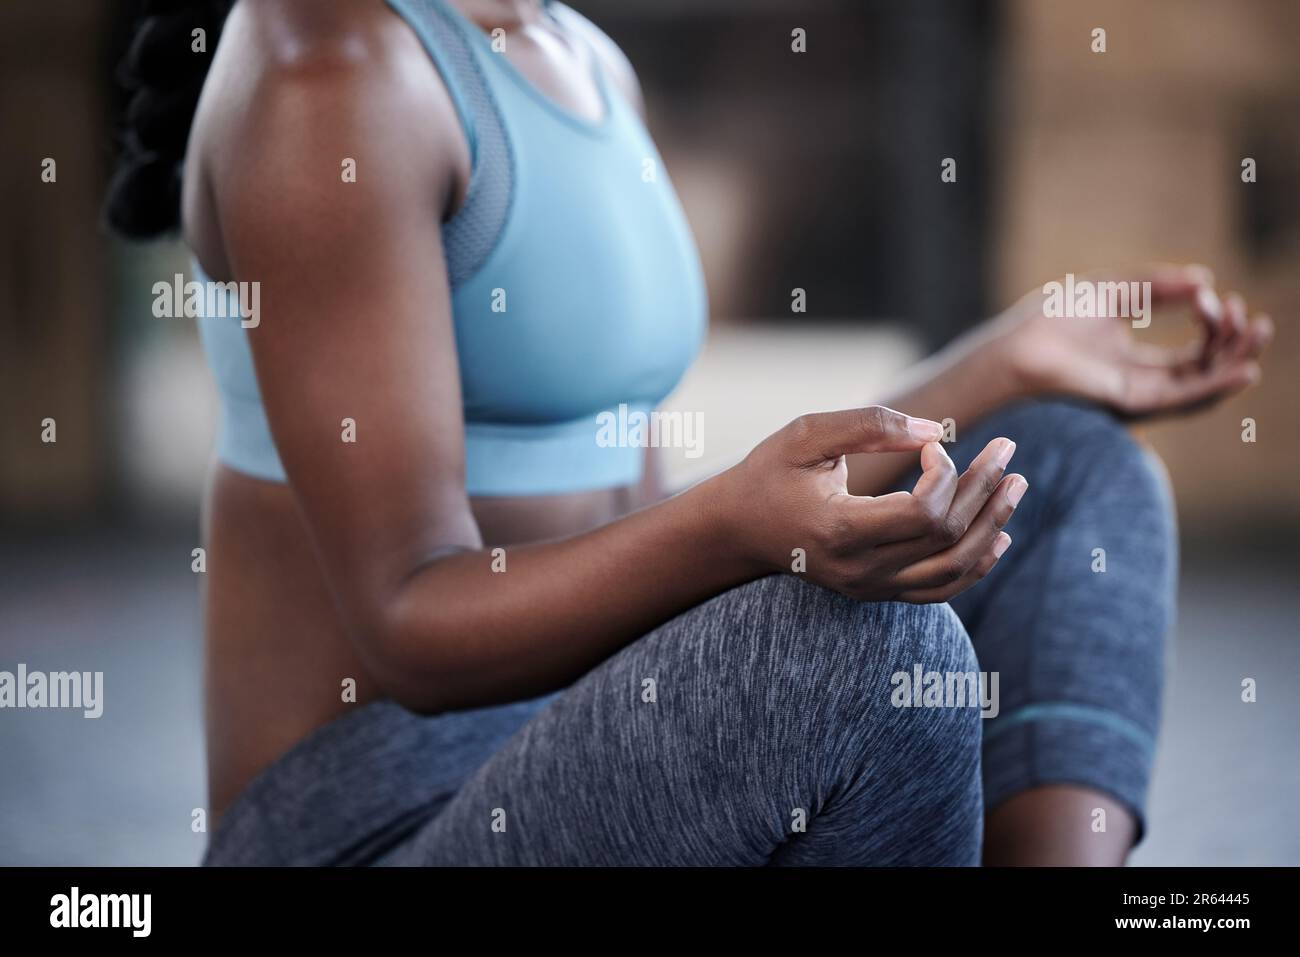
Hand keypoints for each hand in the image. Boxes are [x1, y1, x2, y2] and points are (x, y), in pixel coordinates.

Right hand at [721, 406, 1027, 602]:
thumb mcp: (807, 434)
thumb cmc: (770, 473)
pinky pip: (940, 591)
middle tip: (1007, 447)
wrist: (738, 529)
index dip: (944, 472)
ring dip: (992, 524)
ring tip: (1016, 484)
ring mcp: (869, 588)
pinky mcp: (876, 592)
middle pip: (948, 537)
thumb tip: (936, 431)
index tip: (932, 444)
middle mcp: (859, 570)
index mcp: (840, 531)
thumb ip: (868, 426)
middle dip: (984, 487)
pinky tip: (1000, 535)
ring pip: (954, 569)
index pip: (924, 513)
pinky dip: (976, 565)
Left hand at [992, 264, 1271, 417]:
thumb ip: (1157, 285)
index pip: (1193, 352)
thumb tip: (1204, 279)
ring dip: (1234, 360)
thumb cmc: (1053, 317)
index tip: (1210, 294)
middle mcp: (1140, 384)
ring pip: (1201, 387)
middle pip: (1204, 372)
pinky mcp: (1131, 403)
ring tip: (1257, 330)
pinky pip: (1183, 400)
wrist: (1020, 344)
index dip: (1213, 324)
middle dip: (1234, 344)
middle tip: (1251, 316)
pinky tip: (1244, 368)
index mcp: (1134, 362)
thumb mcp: (1113, 290)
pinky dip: (1216, 386)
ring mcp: (1137, 396)